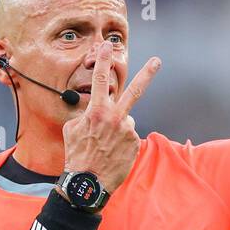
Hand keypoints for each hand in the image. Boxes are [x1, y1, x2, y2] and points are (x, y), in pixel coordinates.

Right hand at [61, 39, 160, 193]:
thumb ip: (86, 115)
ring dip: (118, 129)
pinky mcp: (135, 143)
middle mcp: (115, 118)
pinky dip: (122, 142)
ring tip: (106, 146)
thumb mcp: (72, 130)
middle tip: (157, 61)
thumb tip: (96, 112)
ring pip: (126, 121)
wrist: (88, 183)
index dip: (103, 61)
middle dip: (147, 74)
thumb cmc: (77, 156)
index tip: (107, 47)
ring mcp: (127, 131)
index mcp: (96, 112)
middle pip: (134, 91)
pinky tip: (113, 153)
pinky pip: (129, 136)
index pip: (99, 80)